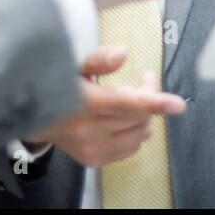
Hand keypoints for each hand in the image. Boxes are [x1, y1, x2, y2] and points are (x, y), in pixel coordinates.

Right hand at [28, 46, 185, 167]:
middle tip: (143, 79)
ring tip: (129, 99)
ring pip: (140, 133)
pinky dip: (134, 131)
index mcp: (82, 103)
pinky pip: (133, 147)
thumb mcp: (73, 65)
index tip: (178, 104)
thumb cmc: (58, 85)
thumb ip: (99, 60)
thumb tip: (123, 54)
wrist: (36, 119)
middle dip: (149, 95)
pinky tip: (121, 118)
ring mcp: (91, 149)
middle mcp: (86, 131)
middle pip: (139, 116)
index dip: (153, 102)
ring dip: (143, 115)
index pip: (124, 104)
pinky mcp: (95, 160)